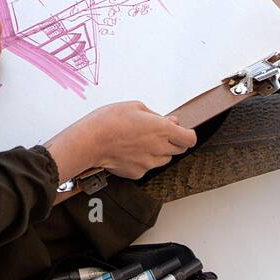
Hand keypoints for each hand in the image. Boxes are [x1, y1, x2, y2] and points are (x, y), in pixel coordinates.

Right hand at [45, 101, 196, 182]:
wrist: (90, 142)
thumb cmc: (109, 121)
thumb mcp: (135, 106)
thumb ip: (155, 115)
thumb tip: (166, 120)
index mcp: (162, 129)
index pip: (190, 139)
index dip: (187, 134)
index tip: (181, 130)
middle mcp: (159, 148)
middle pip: (180, 150)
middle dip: (174, 141)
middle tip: (159, 133)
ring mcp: (149, 163)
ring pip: (164, 159)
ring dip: (159, 151)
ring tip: (141, 142)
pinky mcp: (138, 173)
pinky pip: (147, 167)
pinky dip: (143, 160)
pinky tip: (129, 151)